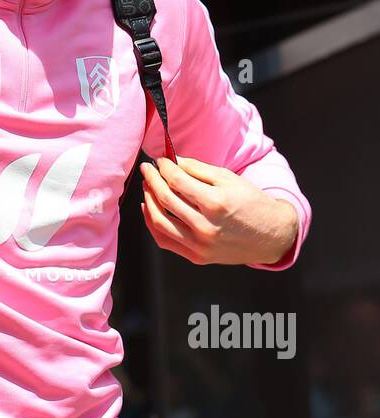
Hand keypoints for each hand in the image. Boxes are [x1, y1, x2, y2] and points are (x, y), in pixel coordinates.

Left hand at [139, 155, 298, 265]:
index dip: (164, 167)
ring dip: (149, 200)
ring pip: (159, 222)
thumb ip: (197, 169)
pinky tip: (150, 209)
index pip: (177, 181)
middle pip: (165, 199)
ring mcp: (200, 246)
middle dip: (152, 180)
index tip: (159, 160)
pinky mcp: (197, 257)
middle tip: (147, 169)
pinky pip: (165, 240)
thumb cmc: (251, 203)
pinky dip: (153, 224)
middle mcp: (206, 227)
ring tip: (148, 187)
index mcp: (216, 203)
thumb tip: (171, 161)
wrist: (271, 235)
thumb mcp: (228, 179)